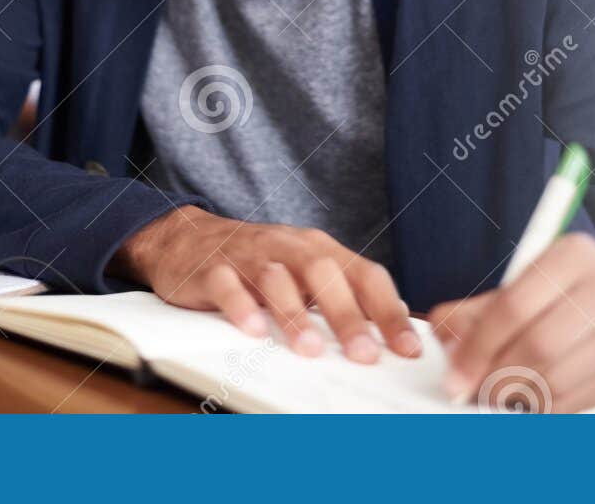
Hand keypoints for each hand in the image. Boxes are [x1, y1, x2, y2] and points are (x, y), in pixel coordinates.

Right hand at [113, 206, 421, 363]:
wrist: (187, 238)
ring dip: (296, 315)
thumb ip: (340, 301)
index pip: (365, 275)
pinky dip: (241, 306)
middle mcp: (290, 247)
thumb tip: (385, 343)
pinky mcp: (213, 268)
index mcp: (321, 250)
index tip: (407, 349)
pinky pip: (228, 285)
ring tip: (311, 350)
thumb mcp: (304, 275)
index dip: (389, 311)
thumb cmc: (258, 263)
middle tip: (364, 355)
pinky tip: (253, 330)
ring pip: (277, 279)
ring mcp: (249, 255)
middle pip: (324, 274)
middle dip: (347, 316)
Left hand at [429, 233, 594, 412]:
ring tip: (499, 396)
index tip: (456, 376)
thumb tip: (446, 342)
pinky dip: (544, 410)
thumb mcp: (520, 289)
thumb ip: (475, 313)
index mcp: (573, 254)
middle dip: (497, 377)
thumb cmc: (562, 297)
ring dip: (518, 398)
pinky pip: (577, 403)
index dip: (478, 347)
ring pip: (558, 379)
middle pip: (539, 345)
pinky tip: (529, 403)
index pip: (514, 305)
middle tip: (476, 391)